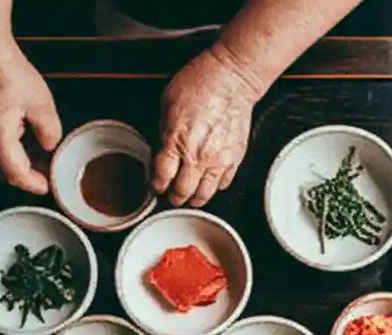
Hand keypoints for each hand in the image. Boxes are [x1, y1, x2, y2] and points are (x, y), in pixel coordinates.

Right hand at [0, 43, 61, 194]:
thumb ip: (50, 132)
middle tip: (43, 172)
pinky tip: (13, 138)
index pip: (17, 175)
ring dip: (10, 164)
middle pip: (1, 173)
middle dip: (23, 176)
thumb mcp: (41, 101)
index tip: (47, 186)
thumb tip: (51, 147)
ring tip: (32, 155)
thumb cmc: (4, 68)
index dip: (34, 184)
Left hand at [152, 46, 261, 206]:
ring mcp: (219, 159)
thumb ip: (164, 131)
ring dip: (194, 199)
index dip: (156, 186)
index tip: (156, 186)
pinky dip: (215, 187)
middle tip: (170, 196)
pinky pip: (224, 183)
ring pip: (205, 194)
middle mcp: (198, 155)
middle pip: (182, 192)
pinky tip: (209, 183)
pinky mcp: (236, 157)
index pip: (162, 177)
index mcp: (177, 141)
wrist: (233, 77)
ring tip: (189, 197)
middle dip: (173, 198)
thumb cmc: (202, 82)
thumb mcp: (167, 103)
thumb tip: (162, 150)